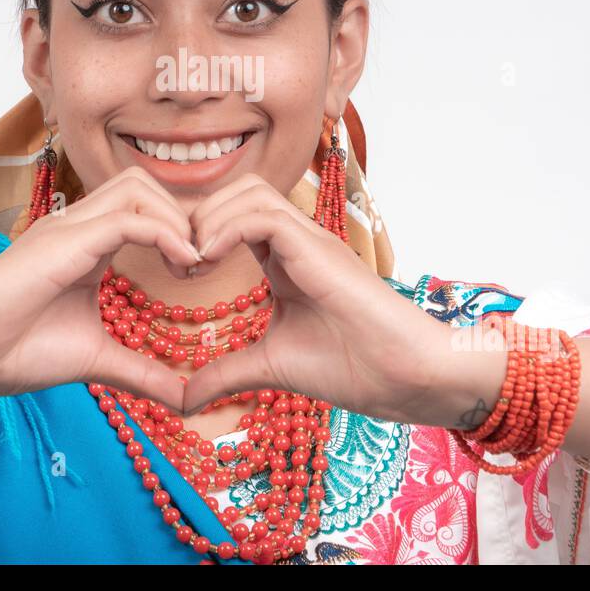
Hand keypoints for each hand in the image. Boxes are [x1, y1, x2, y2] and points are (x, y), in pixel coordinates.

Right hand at [0, 166, 200, 412]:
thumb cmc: (12, 352)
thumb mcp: (95, 360)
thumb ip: (140, 372)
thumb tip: (184, 399)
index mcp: (83, 244)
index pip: (141, 206)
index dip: (178, 228)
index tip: (201, 271)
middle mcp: (76, 225)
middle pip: (142, 184)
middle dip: (182, 214)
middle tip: (200, 263)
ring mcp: (67, 227)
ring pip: (137, 188)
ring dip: (175, 219)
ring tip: (190, 264)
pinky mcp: (64, 241)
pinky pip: (128, 218)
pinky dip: (165, 234)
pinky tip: (183, 265)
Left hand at [182, 173, 452, 422]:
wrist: (409, 376)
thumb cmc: (355, 367)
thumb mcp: (272, 367)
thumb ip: (228, 374)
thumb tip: (185, 401)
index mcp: (287, 259)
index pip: (235, 214)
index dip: (199, 232)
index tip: (180, 271)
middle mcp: (299, 240)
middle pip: (239, 190)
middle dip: (198, 215)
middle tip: (180, 262)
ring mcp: (311, 239)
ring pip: (250, 191)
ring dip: (209, 218)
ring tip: (194, 262)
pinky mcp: (318, 248)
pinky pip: (263, 214)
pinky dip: (227, 228)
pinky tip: (209, 260)